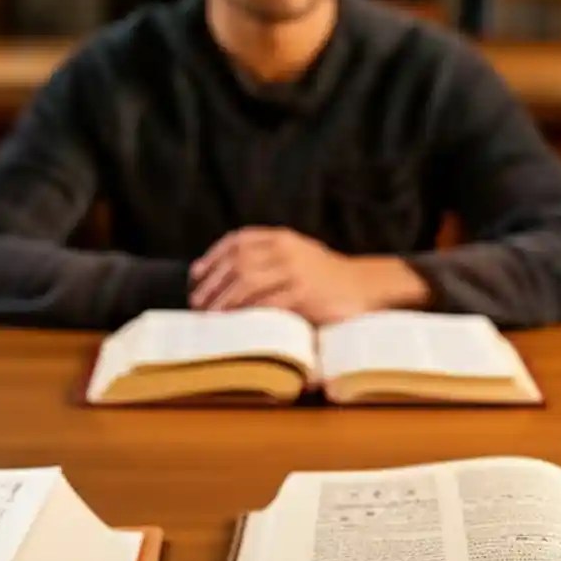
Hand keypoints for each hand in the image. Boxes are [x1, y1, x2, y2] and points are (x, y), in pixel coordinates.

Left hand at [189, 227, 430, 324]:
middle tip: (198, 304)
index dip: (212, 257)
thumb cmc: (325, 276)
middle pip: (236, 262)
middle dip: (213, 284)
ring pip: (247, 281)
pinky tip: (237, 323)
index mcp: (281, 237)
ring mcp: (295, 270)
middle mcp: (286, 249)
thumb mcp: (296, 255)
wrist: (365, 286)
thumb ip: (265, 258)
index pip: (237, 241)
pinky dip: (247, 313)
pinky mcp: (304, 294)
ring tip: (212, 316)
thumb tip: (222, 274)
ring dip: (224, 300)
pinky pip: (267, 302)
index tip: (195, 276)